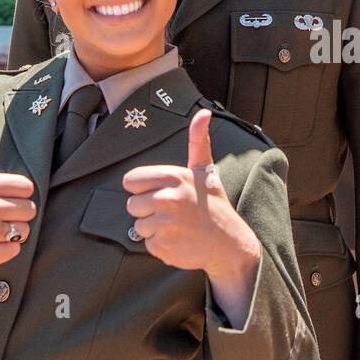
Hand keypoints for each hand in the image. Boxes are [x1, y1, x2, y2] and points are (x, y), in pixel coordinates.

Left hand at [123, 111, 259, 316]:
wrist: (229, 243)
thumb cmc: (213, 204)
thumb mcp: (206, 170)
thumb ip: (198, 141)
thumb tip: (204, 112)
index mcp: (175, 177)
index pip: (130, 181)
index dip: (144, 188)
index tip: (163, 193)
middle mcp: (169, 199)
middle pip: (132, 204)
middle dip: (148, 210)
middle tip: (173, 212)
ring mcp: (165, 224)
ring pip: (138, 225)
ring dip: (154, 228)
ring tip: (176, 226)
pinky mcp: (163, 246)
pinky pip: (147, 244)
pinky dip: (160, 245)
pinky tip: (178, 240)